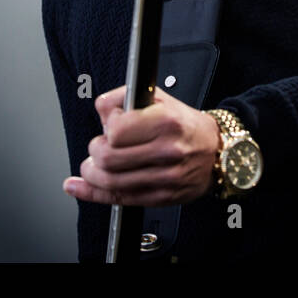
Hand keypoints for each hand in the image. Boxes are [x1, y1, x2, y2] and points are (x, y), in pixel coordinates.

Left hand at [63, 85, 221, 206]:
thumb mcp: (158, 98)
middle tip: (99, 147)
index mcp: (166, 122)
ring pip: (110, 181)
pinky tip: (79, 187)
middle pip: (108, 158)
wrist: (217, 152)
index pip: (116, 130)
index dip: (106, 128)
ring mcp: (166, 177)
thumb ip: (124, 97)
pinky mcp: (162, 198)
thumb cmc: (185, 124)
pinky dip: (93, 194)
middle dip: (95, 151)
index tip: (109, 127)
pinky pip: (121, 199)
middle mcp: (167, 151)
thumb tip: (101, 110)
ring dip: (92, 174)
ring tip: (92, 166)